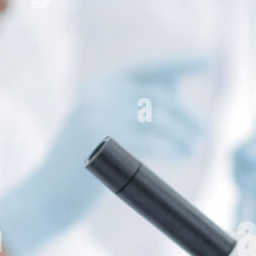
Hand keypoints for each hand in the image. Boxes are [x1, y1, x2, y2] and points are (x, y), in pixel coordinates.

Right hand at [0, 58, 209, 255]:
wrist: (47, 195)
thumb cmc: (82, 164)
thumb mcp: (103, 125)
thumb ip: (133, 106)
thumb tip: (177, 91)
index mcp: (98, 86)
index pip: (147, 69)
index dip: (179, 63)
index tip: (208, 61)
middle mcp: (98, 95)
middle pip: (159, 97)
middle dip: (187, 113)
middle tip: (206, 129)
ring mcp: (99, 117)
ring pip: (159, 119)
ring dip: (184, 133)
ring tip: (195, 145)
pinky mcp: (105, 143)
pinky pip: (152, 141)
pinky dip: (173, 147)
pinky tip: (183, 153)